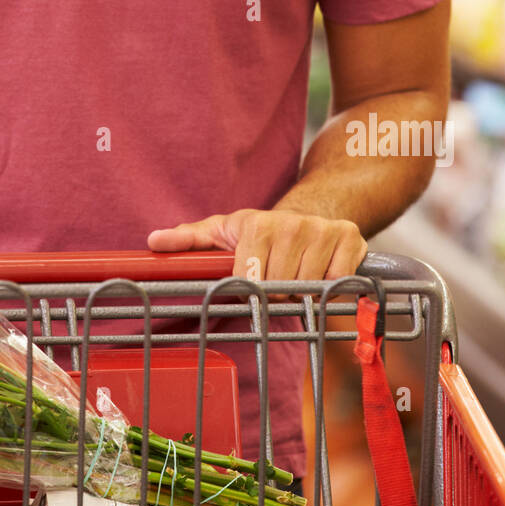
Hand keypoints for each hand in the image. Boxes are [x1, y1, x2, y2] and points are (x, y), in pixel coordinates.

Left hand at [147, 209, 366, 284]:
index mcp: (259, 224)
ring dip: (301, 292)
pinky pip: (339, 282)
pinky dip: (329, 287)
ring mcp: (324, 231)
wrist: (311, 212)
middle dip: (275, 293)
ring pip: (309, 288)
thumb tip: (153, 242)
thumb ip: (189, 240)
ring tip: (295, 275)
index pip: (252, 278)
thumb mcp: (223, 231)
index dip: (250, 289)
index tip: (250, 283)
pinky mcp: (351, 239)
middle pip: (280, 288)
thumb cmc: (260, 231)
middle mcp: (294, 224)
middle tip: (275, 280)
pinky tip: (319, 273)